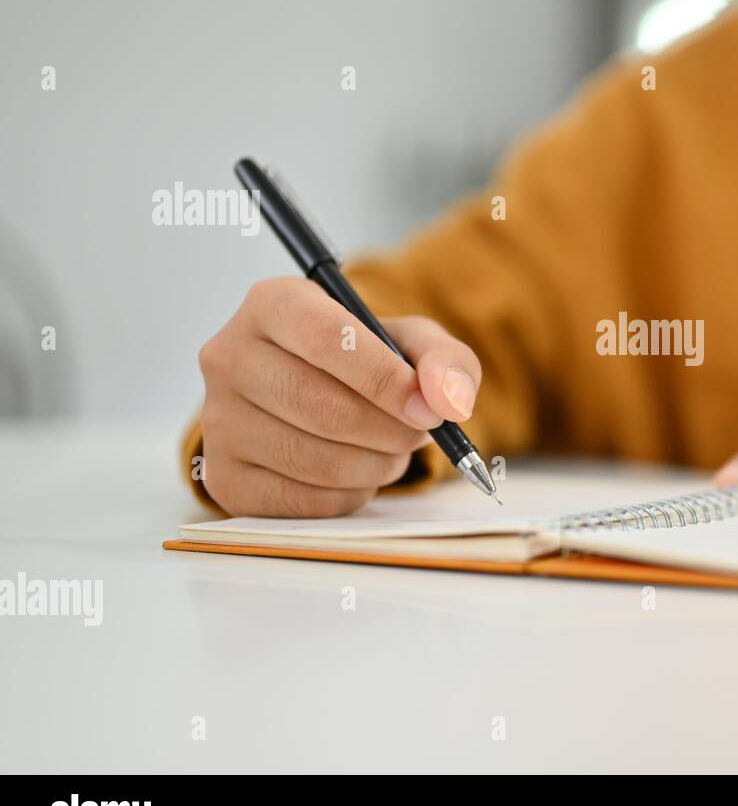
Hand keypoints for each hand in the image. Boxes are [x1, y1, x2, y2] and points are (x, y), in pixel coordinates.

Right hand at [196, 277, 481, 516]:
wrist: (314, 397)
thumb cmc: (365, 362)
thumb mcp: (411, 343)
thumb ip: (444, 360)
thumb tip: (450, 401)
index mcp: (273, 304)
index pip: (326, 338)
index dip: (386, 381)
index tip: (428, 410)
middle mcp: (230, 356)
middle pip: (322, 408)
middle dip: (390, 431)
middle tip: (418, 434)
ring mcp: (219, 420)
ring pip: (315, 460)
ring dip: (376, 466)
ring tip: (391, 450)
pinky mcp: (225, 476)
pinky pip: (303, 501)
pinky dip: (350, 495)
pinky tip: (358, 473)